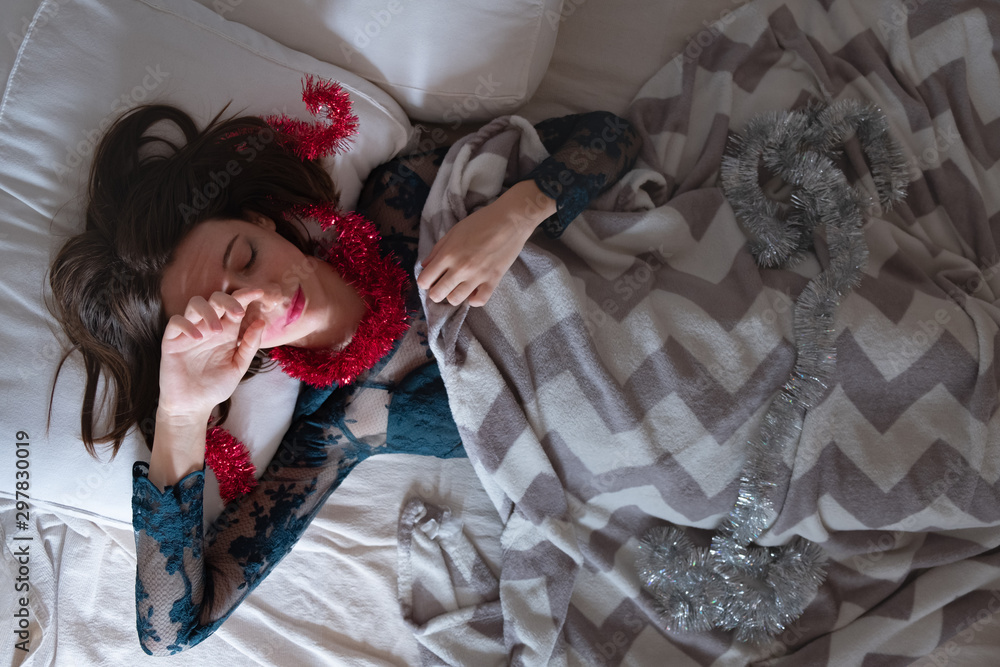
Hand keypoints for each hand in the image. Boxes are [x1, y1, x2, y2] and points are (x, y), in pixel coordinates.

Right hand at [158, 288, 266, 418]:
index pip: (234, 306)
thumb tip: (261, 321)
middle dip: (228, 300)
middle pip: (215, 299)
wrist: (192, 406)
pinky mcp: (171, 341)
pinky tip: (197, 337)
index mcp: (226, 332)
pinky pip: (176, 321)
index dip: (245, 296)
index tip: (258, 292)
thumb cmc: (216, 386)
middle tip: (237, 313)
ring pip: (195, 304)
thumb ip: (249, 345)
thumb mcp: (238, 366)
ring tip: (216, 331)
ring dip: (208, 311)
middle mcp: (208, 327)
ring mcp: (189, 332)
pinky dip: (187, 324)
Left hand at [417, 180, 555, 306]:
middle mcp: (460, 268)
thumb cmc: (480, 222)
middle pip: (437, 294)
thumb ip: (438, 249)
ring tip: (458, 287)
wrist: (510, 220)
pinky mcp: (493, 281)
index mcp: (448, 254)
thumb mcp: (454, 231)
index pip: (424, 280)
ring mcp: (477, 276)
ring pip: (455, 300)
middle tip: (442, 285)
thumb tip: (425, 265)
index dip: (424, 281)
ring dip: (453, 295)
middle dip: (435, 292)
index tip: (430, 278)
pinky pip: (479, 301)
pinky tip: (473, 291)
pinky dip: (474, 299)